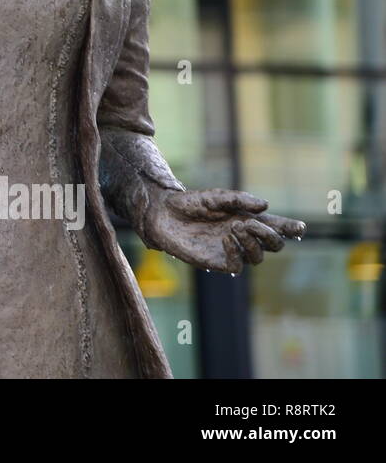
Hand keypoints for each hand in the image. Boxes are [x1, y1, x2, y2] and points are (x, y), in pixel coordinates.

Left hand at [142, 188, 305, 274]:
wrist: (163, 213)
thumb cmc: (190, 203)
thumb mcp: (216, 196)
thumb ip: (240, 200)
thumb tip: (265, 205)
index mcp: (247, 219)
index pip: (275, 226)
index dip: (290, 228)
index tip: (300, 227)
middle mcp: (243, 237)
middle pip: (273, 245)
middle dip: (271, 236)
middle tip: (253, 223)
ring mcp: (232, 251)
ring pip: (258, 256)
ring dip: (253, 242)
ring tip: (236, 227)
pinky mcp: (216, 262)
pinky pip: (237, 265)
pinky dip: (236, 252)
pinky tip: (226, 238)